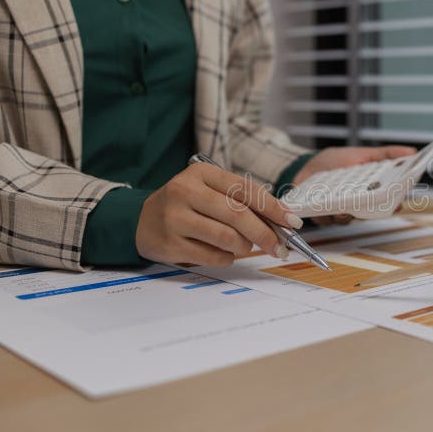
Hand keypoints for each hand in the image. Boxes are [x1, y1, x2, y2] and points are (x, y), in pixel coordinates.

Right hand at [136, 163, 302, 266]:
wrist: (140, 220)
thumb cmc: (186, 205)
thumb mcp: (209, 191)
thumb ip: (241, 201)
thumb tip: (281, 221)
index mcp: (201, 173)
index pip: (245, 189)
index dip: (272, 207)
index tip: (292, 221)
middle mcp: (186, 191)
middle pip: (238, 215)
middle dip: (265, 234)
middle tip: (280, 247)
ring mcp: (175, 218)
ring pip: (227, 238)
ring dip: (245, 247)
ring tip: (244, 247)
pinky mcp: (170, 244)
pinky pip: (213, 256)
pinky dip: (226, 258)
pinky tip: (222, 252)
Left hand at [294, 145, 415, 224]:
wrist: (304, 165)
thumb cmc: (333, 161)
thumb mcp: (361, 154)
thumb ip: (386, 154)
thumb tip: (411, 152)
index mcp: (368, 189)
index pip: (385, 200)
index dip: (393, 203)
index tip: (399, 203)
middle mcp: (356, 202)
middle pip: (369, 213)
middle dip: (371, 211)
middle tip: (371, 203)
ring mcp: (340, 210)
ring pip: (350, 219)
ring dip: (349, 213)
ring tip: (345, 205)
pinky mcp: (324, 215)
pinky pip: (330, 220)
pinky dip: (330, 214)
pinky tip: (327, 207)